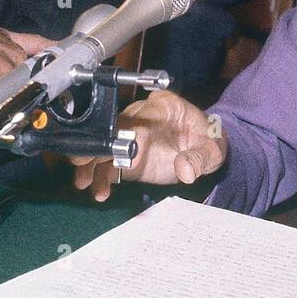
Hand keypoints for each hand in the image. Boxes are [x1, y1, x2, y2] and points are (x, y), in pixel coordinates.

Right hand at [69, 90, 224, 200]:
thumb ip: (200, 157)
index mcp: (163, 106)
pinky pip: (110, 165)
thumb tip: (185, 171)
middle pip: (114, 128)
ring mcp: (131, 137)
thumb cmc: (208, 140)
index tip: (115, 144)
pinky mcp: (127, 158)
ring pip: (106, 147)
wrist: (205, 152)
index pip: (141, 113)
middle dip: (98, 144)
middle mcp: (141, 117)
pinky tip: (99, 191)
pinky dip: (101, 177)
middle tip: (82, 160)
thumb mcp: (213, 148)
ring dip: (93, 164)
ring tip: (84, 182)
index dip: (126, 128)